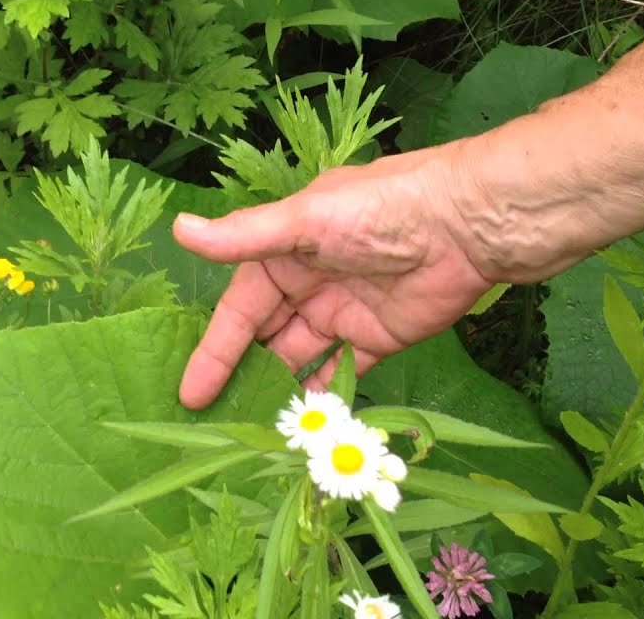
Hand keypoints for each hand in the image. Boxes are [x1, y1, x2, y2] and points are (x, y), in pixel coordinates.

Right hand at [173, 148, 495, 408]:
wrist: (463, 226)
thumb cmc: (378, 212)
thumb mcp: (304, 221)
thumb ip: (245, 236)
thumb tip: (179, 229)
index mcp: (284, 252)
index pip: (240, 310)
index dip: (215, 350)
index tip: (192, 392)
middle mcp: (307, 284)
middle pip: (264, 337)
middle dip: (240, 374)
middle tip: (214, 421)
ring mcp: (342, 314)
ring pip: (299, 358)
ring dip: (277, 389)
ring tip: (251, 431)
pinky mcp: (378, 339)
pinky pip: (342, 373)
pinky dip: (323, 395)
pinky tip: (303, 426)